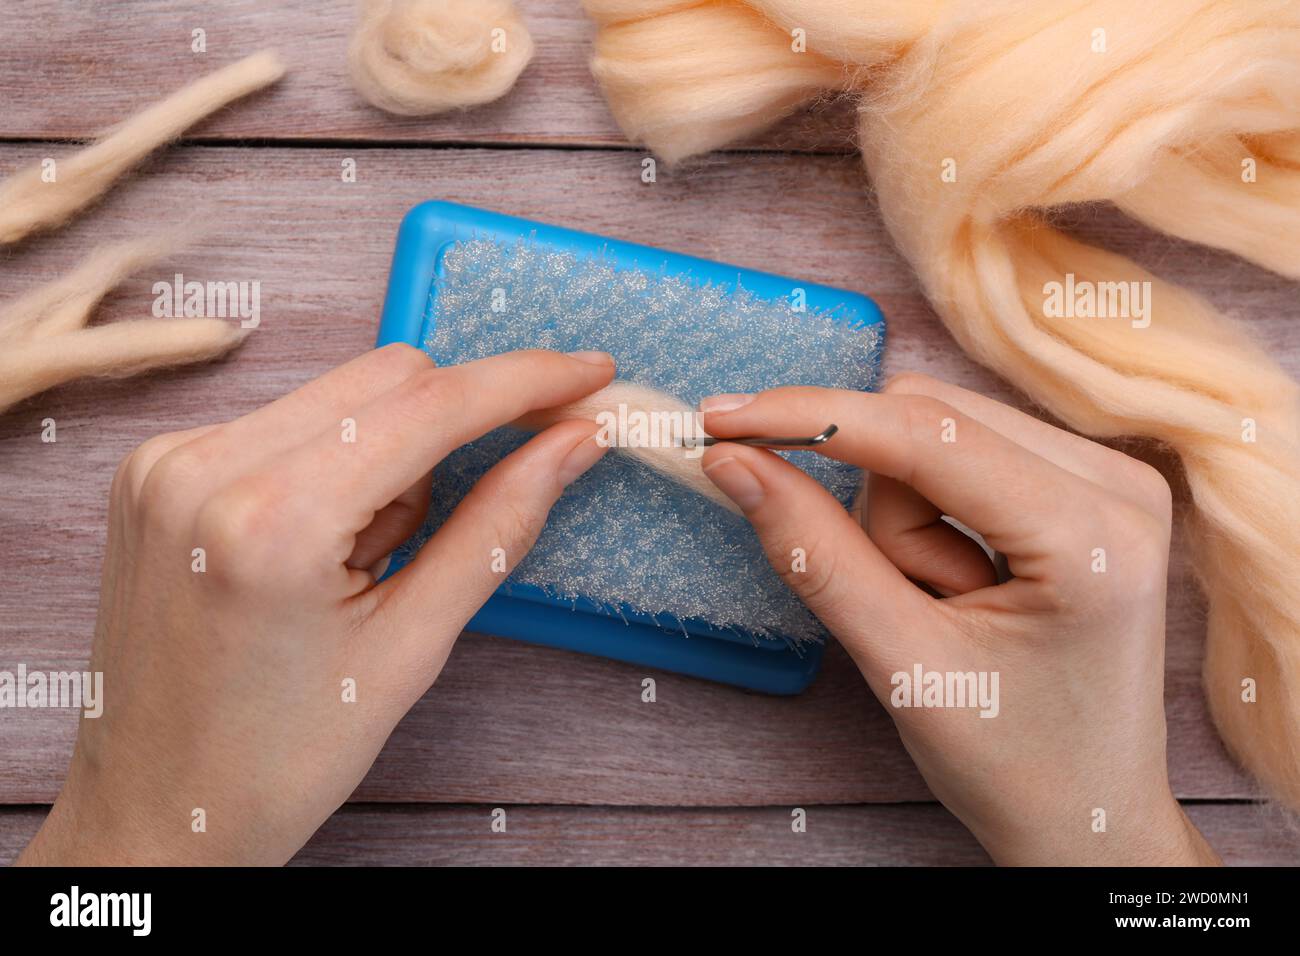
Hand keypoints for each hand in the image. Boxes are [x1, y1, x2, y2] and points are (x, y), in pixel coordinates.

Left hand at [18, 345, 614, 865]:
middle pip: (389, 377)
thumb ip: (498, 526)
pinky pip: (288, 421)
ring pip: (342, 394)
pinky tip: (332, 543)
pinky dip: (339, 462)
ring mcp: (169, 461)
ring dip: (396, 451)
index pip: (431, 405)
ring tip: (376, 557)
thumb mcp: (411, 648)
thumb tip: (571, 444)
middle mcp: (203, 468)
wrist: (156, 811)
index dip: (526, 382)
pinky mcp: (156, 467)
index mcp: (271, 522)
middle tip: (513, 471)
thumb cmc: (277, 758)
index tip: (589, 374)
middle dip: (462, 420)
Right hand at [699, 373, 1219, 865]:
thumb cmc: (1011, 761)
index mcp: (1092, 538)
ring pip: (939, 431)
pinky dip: (931, 511)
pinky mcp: (1092, 485)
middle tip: (903, 600)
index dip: (811, 418)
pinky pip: (966, 450)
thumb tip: (735, 462)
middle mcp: (1120, 483)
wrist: (1088, 815)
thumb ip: (816, 555)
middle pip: (929, 423)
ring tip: (944, 606)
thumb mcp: (902, 664)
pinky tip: (962, 583)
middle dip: (880, 508)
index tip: (720, 418)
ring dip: (904, 516)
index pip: (924, 434)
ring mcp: (1113, 478)